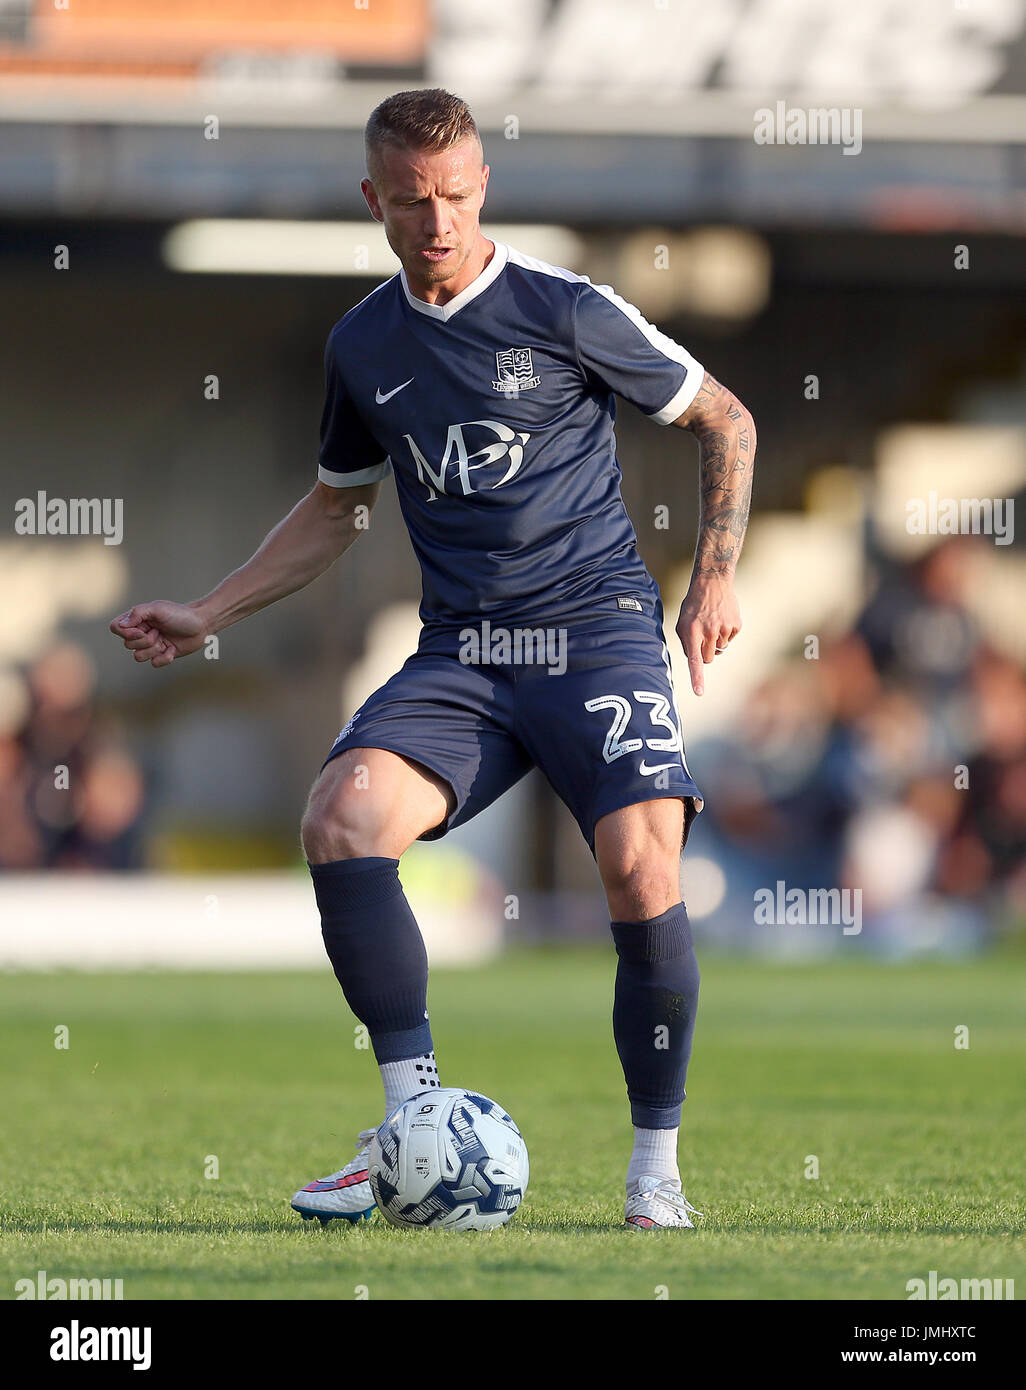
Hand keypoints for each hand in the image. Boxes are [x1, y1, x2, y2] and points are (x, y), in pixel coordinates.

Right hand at [109, 601, 207, 668]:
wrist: (202, 624)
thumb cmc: (180, 614)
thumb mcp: (158, 609)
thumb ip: (138, 613)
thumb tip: (121, 625)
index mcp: (137, 620)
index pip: (116, 628)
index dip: (125, 632)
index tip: (141, 629)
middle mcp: (141, 632)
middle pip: (127, 645)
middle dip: (144, 640)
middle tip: (159, 632)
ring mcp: (151, 645)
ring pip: (138, 657)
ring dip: (153, 650)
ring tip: (165, 641)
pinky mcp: (162, 655)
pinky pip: (153, 664)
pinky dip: (164, 658)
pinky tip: (172, 650)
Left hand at [676, 575, 740, 695]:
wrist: (712, 583)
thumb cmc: (693, 605)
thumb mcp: (682, 622)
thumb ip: (686, 642)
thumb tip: (695, 659)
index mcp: (692, 632)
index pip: (695, 660)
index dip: (697, 677)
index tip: (699, 692)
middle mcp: (709, 632)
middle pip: (708, 659)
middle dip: (705, 654)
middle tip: (703, 639)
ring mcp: (724, 629)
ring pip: (720, 650)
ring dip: (716, 643)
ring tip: (712, 624)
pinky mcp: (735, 625)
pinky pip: (730, 639)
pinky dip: (726, 634)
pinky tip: (722, 619)